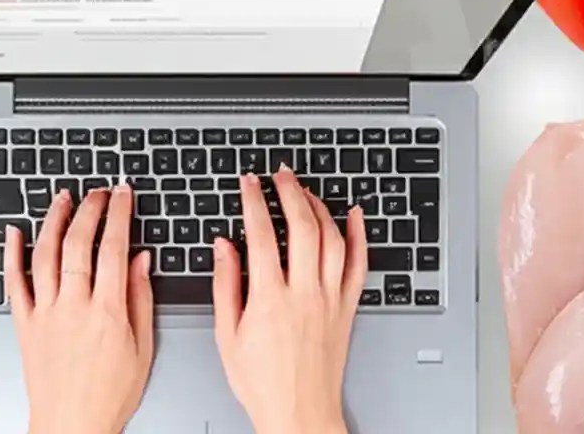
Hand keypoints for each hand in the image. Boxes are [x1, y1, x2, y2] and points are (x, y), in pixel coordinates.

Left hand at [3, 185, 154, 433]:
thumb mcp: (142, 348)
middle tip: (98, 192)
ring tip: (63, 198)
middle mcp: (73, 307)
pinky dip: (11, 254)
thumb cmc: (109, 395)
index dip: (119, 215)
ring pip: (45, 255)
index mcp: (106, 311)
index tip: (123, 195)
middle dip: (90, 209)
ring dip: (54, 220)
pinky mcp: (24, 325)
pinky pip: (14, 283)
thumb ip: (139, 298)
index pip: (113, 248)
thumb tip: (140, 260)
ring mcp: (45, 314)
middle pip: (78, 243)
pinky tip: (14, 232)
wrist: (71, 427)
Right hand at [211, 167, 367, 433]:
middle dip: (290, 192)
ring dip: (319, 207)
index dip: (254, 201)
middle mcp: (304, 293)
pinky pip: (359, 264)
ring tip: (304, 190)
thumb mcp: (227, 334)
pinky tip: (354, 215)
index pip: (261, 234)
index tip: (249, 183)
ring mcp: (330, 298)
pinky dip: (359, 235)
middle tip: (280, 174)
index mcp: (269, 299)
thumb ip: (225, 284)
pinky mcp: (347, 307)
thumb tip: (224, 245)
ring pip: (332, 238)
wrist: (299, 413)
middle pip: (302, 226)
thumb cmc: (261, 381)